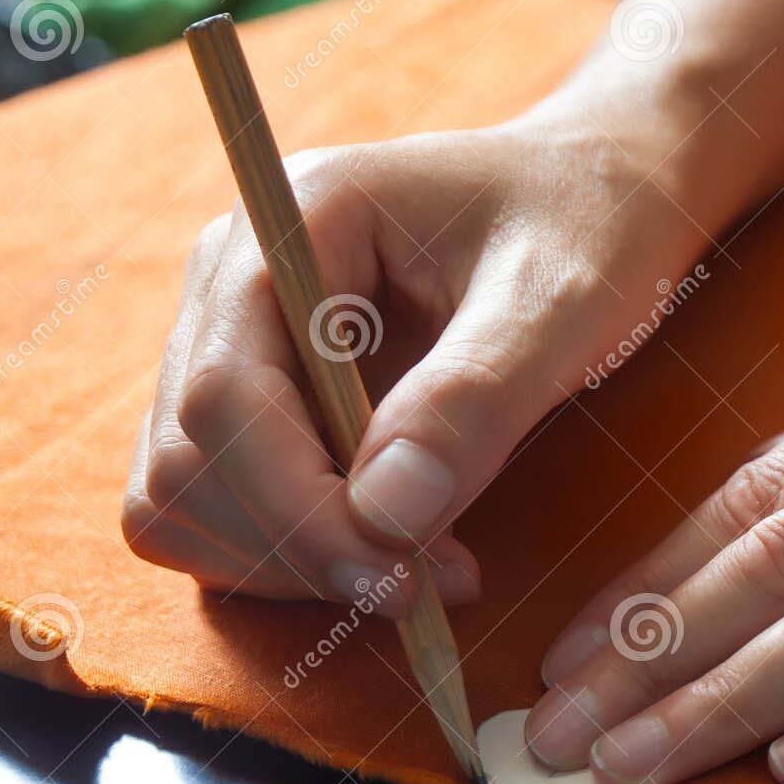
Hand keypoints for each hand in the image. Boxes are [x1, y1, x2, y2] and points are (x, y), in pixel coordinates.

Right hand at [122, 95, 705, 614]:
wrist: (599, 200)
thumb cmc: (588, 227)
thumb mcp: (560, 301)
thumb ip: (475, 399)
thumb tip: (384, 516)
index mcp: (293, 223)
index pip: (227, 395)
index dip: (297, 512)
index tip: (398, 583)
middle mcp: (235, 280)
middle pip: (189, 460)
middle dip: (300, 548)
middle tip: (435, 584)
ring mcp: (236, 340)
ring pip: (184, 495)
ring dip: (288, 563)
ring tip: (425, 569)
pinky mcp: (262, 397)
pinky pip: (221, 506)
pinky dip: (290, 555)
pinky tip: (395, 549)